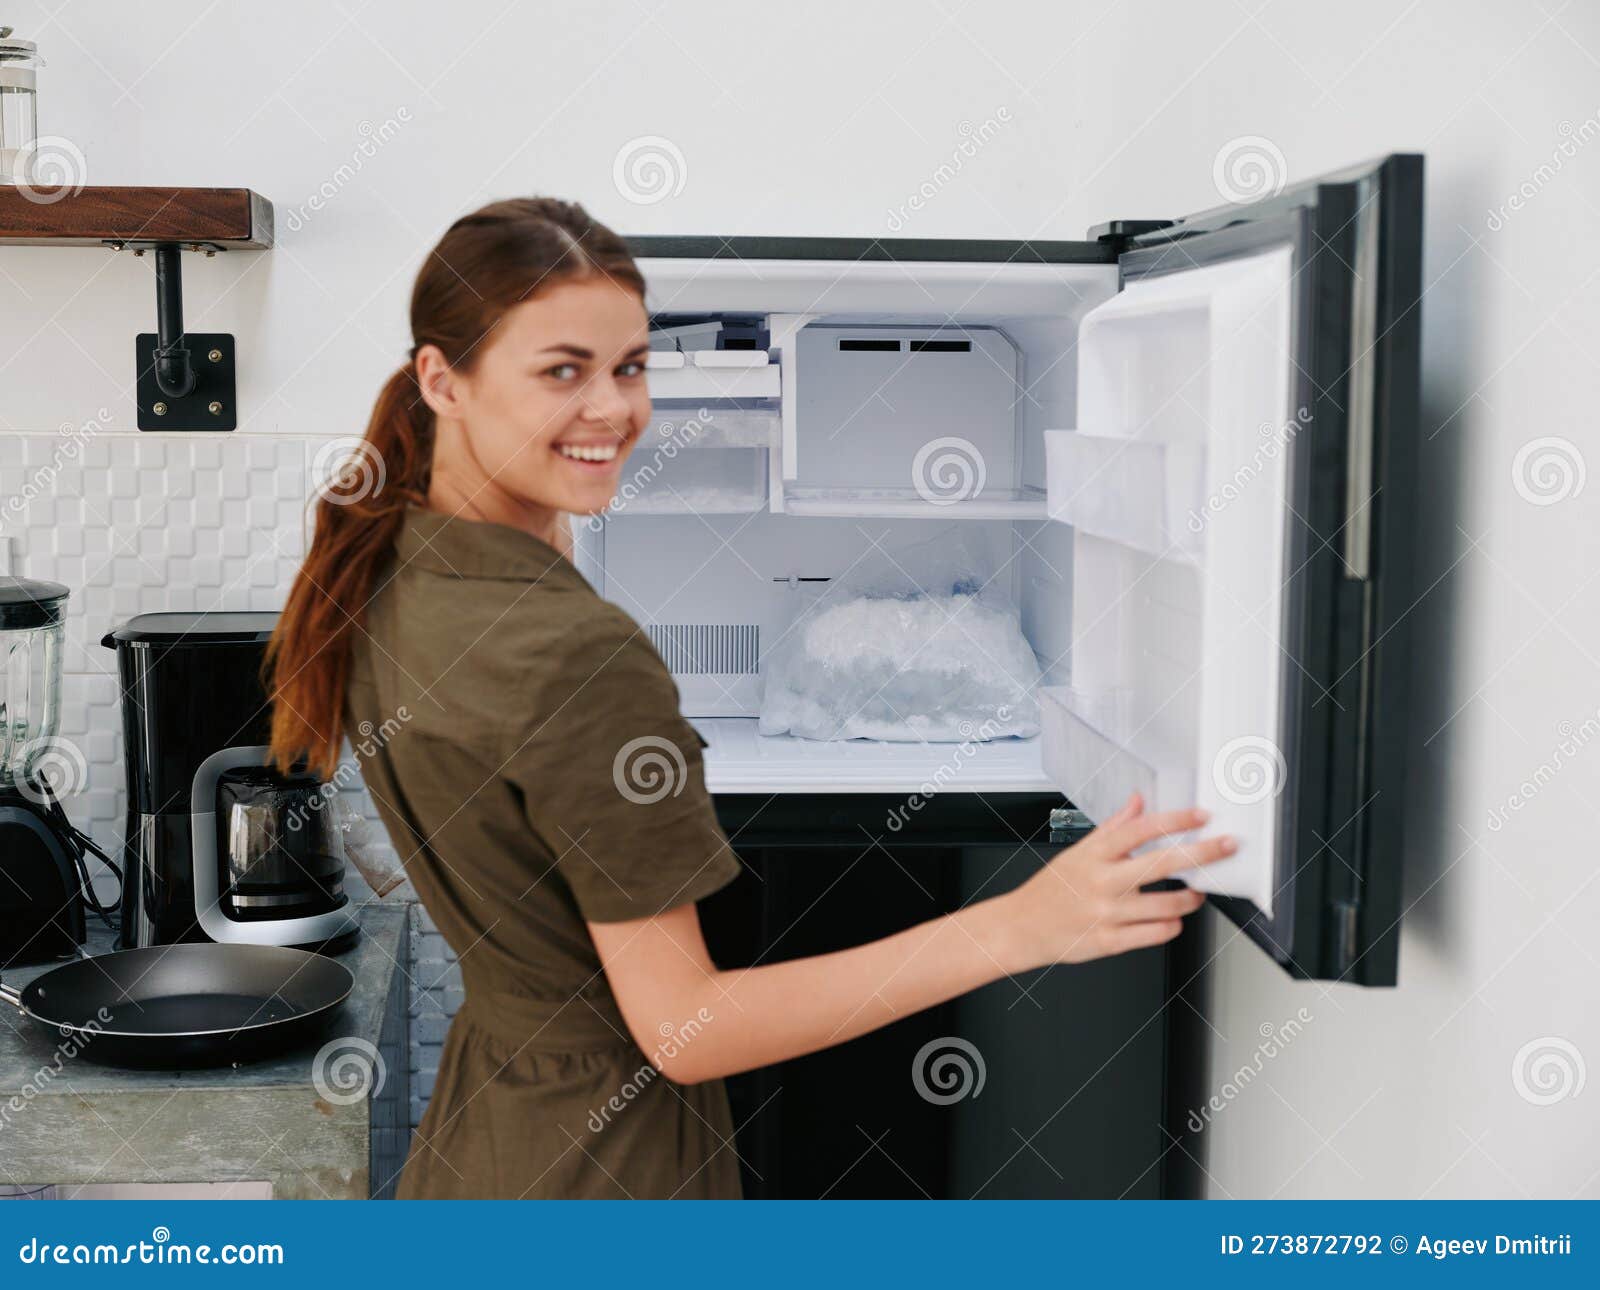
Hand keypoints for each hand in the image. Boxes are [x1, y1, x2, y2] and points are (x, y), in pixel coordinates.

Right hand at [1007, 792, 1234, 969]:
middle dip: (1202, 853)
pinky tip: (1171, 919)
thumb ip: (1113, 827)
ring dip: (1191, 898)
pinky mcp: (1109, 942)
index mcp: (1095, 855)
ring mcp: (1106, 913)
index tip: (1202, 815)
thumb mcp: (1079, 851)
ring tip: (1196, 894)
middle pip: (1161, 864)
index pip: (1141, 830)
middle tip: (1226, 846)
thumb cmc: (1052, 889)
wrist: (1022, 928)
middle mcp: (1102, 882)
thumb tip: (1138, 802)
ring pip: (1166, 905)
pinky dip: (1172, 925)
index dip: (1175, 820)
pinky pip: (1155, 934)